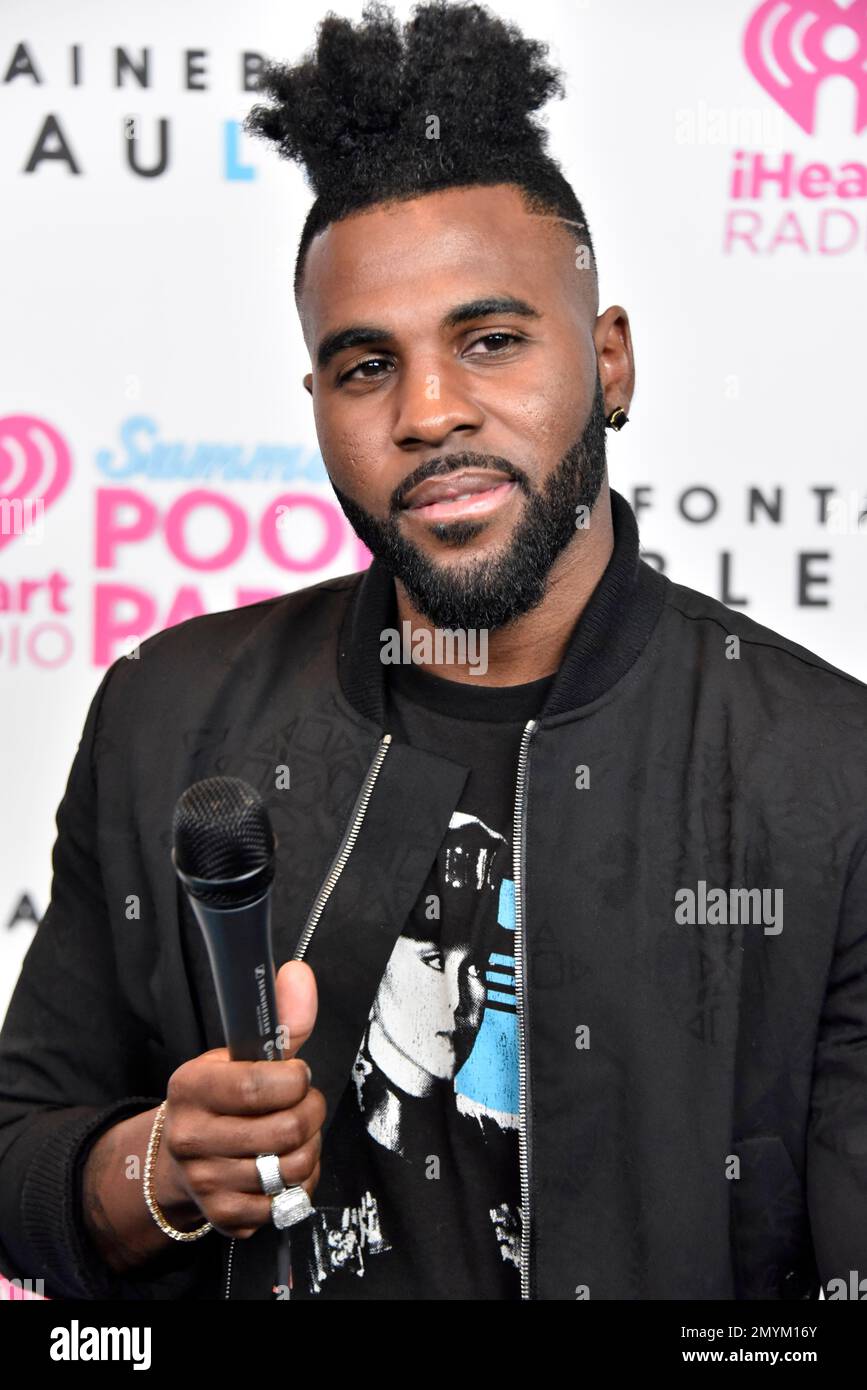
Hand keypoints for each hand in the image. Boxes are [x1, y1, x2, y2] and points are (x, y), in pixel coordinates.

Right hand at [156, 960, 324, 1238]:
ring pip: (291, 1167)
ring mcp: (205, 1181)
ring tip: (295, 1134)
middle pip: (285, 1130)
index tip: (297, 1075)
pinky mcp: (223, 1216)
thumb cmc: (220, 1098)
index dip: (295, 1080)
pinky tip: (282, 1165)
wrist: (177, 1157)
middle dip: (311, 1113)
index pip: (258, 1086)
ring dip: (308, 1147)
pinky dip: (298, 1183)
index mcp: (191, 1086)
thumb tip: (300, 974)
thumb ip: (281, 1017)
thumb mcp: (241, 1053)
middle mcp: (191, 1136)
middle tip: (304, 1104)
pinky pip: (286, 1202)